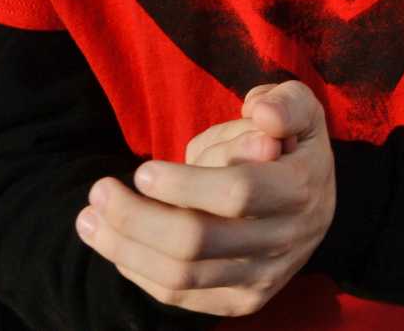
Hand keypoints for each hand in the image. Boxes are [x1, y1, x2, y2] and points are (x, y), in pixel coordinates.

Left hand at [74, 81, 335, 316]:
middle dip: (136, 218)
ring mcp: (262, 277)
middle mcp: (286, 240)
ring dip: (124, 249)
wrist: (315, 208)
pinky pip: (179, 295)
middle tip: (98, 192)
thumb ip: (285, 102)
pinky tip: (115, 244)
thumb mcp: (301, 109)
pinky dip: (138, 270)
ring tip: (88, 219)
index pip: (237, 193)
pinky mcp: (240, 301)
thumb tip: (259, 116)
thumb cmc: (292, 146)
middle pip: (196, 241)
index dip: (182, 184)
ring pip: (180, 275)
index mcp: (301, 188)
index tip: (142, 170)